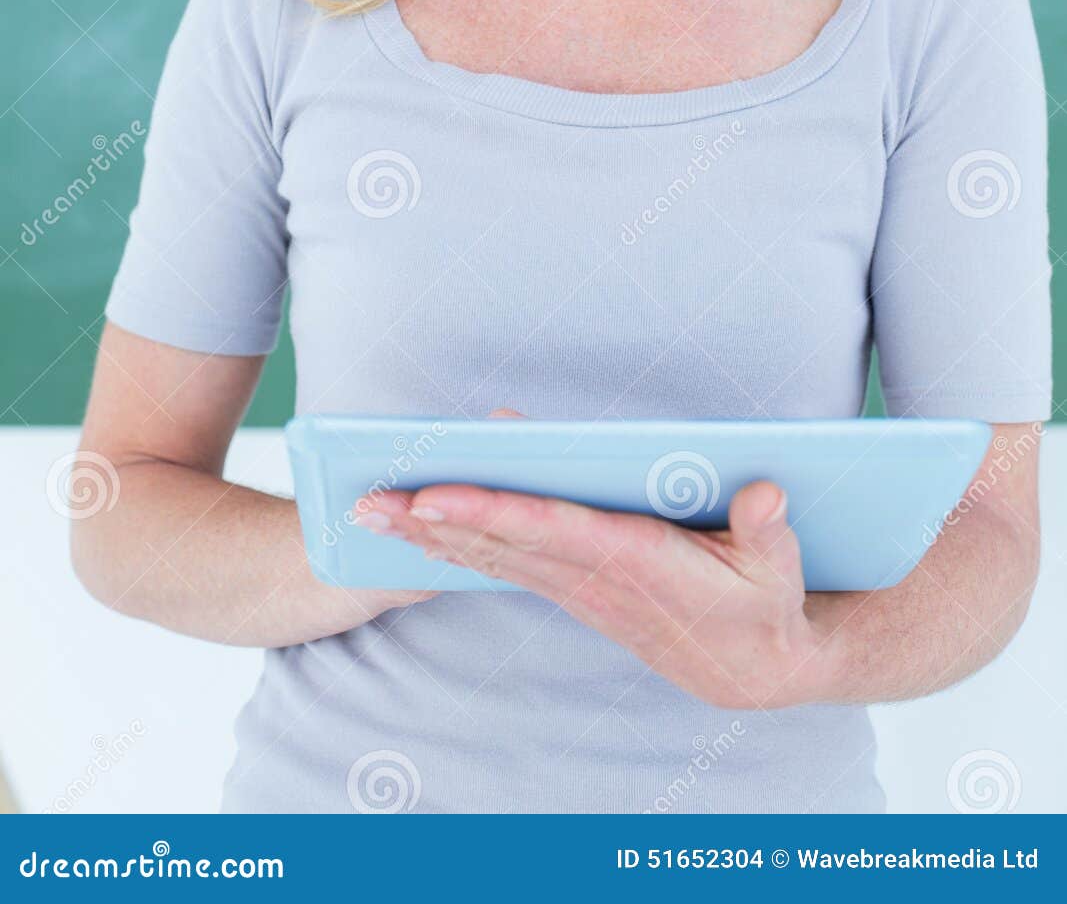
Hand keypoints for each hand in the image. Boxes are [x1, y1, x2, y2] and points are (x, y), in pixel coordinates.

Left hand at [354, 409, 838, 708]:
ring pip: (491, 557)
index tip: (433, 496)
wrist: (754, 670)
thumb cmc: (765, 605)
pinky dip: (459, 546)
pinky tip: (423, 529)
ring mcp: (578, 588)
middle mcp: (592, 577)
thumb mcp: (778, 568)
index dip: (489, 512)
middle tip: (365, 501)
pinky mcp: (576, 589)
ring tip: (371, 512)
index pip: (547, 529)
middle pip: (497, 543)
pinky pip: (505, 565)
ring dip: (429, 536)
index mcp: (633, 561)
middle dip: (429, 522)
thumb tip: (765, 492)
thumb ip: (767, 528)